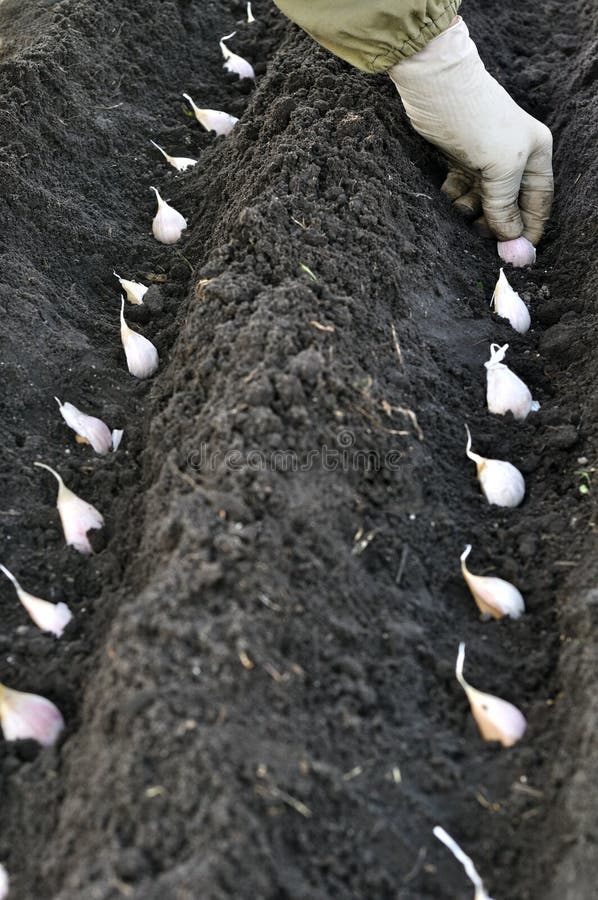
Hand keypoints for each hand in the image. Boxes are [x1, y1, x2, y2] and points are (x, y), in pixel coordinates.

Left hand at [389, 18, 552, 244]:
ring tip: (460, 211)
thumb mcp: (501, 168)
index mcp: (534, 155)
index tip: (517, 255)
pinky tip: (448, 197)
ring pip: (482, 200)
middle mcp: (513, 157)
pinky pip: (460, 190)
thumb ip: (506, 206)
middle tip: (481, 237)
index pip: (539, 201)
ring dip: (471, 212)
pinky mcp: (458, 158)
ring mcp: (484, 158)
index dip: (529, 229)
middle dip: (496, 223)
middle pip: (508, 205)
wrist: (435, 86)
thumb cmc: (477, 121)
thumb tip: (512, 240)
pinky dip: (454, 198)